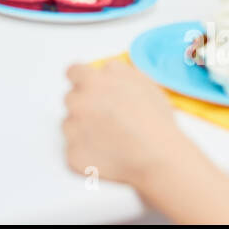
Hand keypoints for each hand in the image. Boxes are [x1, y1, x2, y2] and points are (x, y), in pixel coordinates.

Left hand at [63, 60, 190, 189]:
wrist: (158, 157)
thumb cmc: (154, 120)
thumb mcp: (141, 81)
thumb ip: (117, 71)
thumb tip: (105, 71)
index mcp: (92, 81)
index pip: (73, 71)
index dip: (82, 80)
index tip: (88, 87)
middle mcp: (77, 102)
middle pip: (72, 99)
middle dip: (85, 105)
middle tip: (107, 117)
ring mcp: (73, 130)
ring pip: (70, 124)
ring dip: (83, 128)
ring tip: (112, 137)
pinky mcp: (73, 154)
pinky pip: (74, 150)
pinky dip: (87, 152)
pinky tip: (108, 154)